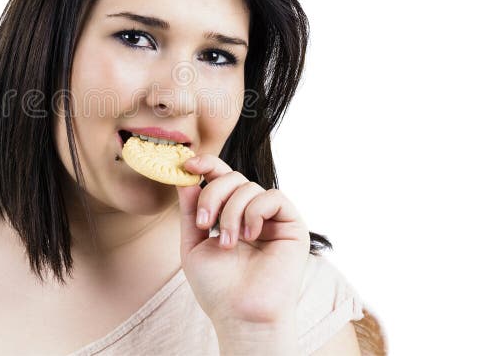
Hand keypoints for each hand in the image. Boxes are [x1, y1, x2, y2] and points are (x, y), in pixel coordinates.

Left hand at [175, 153, 310, 330]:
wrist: (240, 315)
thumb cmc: (217, 288)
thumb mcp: (192, 244)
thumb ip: (189, 210)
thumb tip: (185, 177)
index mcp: (230, 215)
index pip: (221, 178)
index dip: (206, 165)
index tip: (186, 165)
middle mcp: (252, 213)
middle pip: (232, 177)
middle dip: (212, 195)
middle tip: (204, 224)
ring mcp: (273, 219)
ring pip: (249, 187)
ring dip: (231, 213)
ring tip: (227, 243)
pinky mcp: (293, 225)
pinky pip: (273, 197)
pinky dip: (255, 212)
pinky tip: (250, 236)